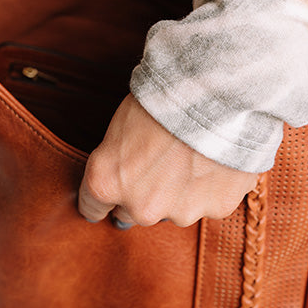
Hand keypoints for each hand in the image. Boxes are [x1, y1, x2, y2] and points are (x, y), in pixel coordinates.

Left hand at [78, 95, 257, 227]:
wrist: (213, 94)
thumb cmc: (160, 101)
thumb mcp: (120, 126)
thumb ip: (117, 161)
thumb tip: (124, 172)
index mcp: (106, 182)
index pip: (92, 207)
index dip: (101, 198)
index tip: (108, 195)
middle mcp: (139, 207)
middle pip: (133, 212)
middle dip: (142, 195)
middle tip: (157, 165)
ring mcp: (179, 212)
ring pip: (174, 210)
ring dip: (179, 192)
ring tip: (191, 157)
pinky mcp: (215, 209)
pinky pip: (208, 201)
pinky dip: (210, 187)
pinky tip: (215, 160)